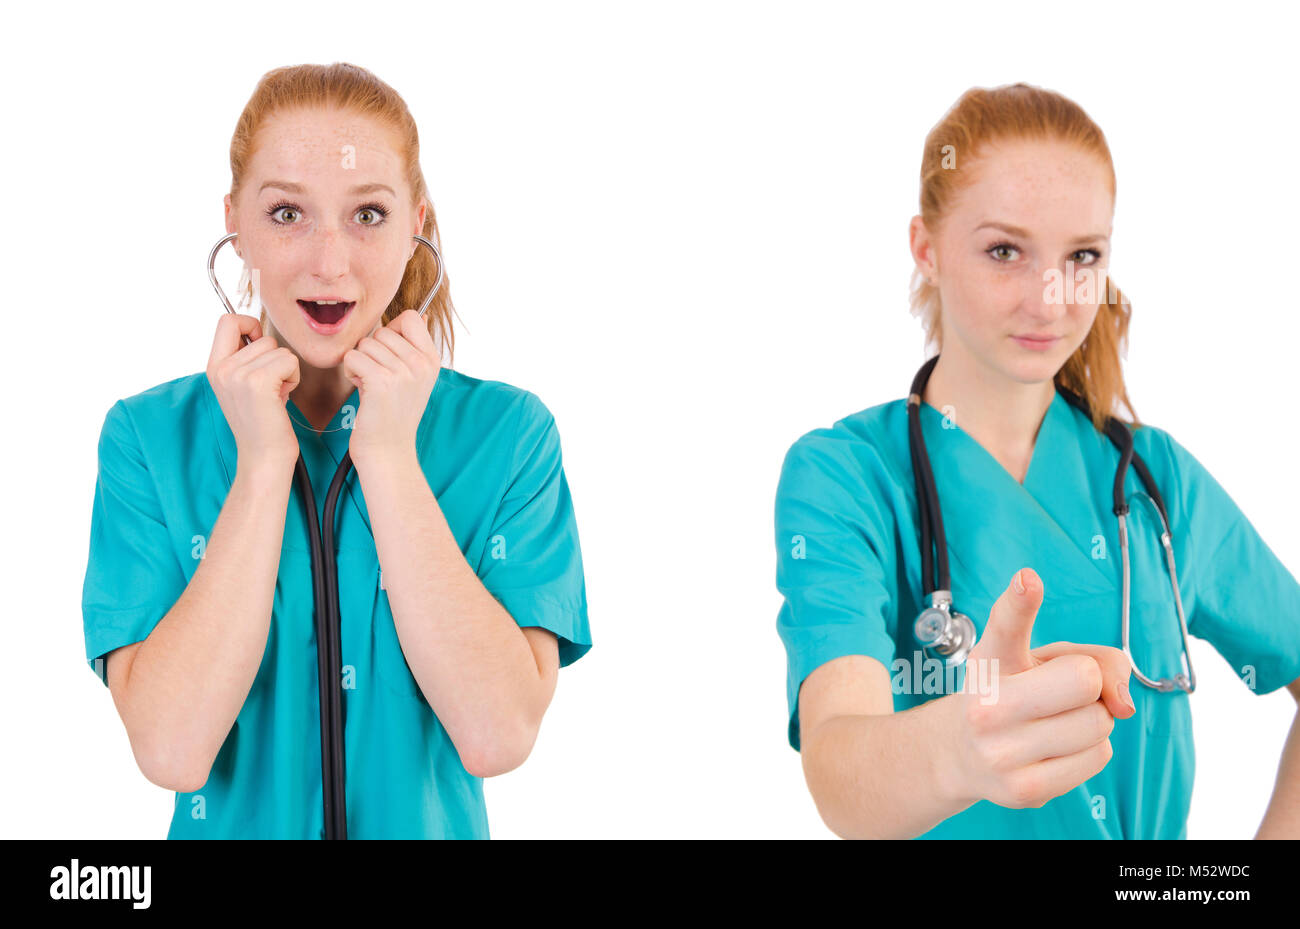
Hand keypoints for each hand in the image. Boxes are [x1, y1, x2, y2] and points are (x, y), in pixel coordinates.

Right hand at [206, 314, 300, 469]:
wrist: (263, 457)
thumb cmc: (262, 421)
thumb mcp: (244, 384)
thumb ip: (245, 357)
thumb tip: (258, 328)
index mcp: (214, 366)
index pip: (227, 320)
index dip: (250, 325)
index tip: (260, 348)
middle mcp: (221, 368)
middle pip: (262, 335)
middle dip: (275, 357)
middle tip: (271, 385)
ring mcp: (237, 374)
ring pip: (279, 349)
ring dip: (286, 370)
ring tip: (275, 395)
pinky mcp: (258, 382)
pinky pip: (289, 361)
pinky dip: (294, 378)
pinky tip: (283, 398)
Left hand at [342, 309, 439, 467]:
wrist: (388, 449)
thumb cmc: (394, 412)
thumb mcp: (415, 377)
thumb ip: (414, 347)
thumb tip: (420, 316)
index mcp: (432, 359)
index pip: (410, 318)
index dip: (393, 331)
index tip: (389, 354)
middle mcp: (421, 364)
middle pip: (382, 331)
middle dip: (373, 351)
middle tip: (378, 376)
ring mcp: (403, 372)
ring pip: (365, 344)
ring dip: (360, 363)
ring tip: (370, 385)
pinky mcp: (381, 382)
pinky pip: (353, 357)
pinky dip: (351, 372)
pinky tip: (361, 389)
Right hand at [944, 567, 1134, 809]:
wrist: (962, 752)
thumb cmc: (1011, 691)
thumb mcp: (1038, 657)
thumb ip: (1096, 657)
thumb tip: (1124, 703)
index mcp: (988, 662)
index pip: (1009, 626)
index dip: (1021, 600)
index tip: (1027, 580)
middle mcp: (986, 705)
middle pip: (1088, 681)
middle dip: (1088, 687)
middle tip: (1058, 694)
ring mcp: (1001, 753)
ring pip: (1099, 724)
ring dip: (1092, 721)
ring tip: (1055, 722)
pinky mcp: (1024, 790)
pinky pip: (1098, 758)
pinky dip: (1089, 750)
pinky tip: (1056, 748)